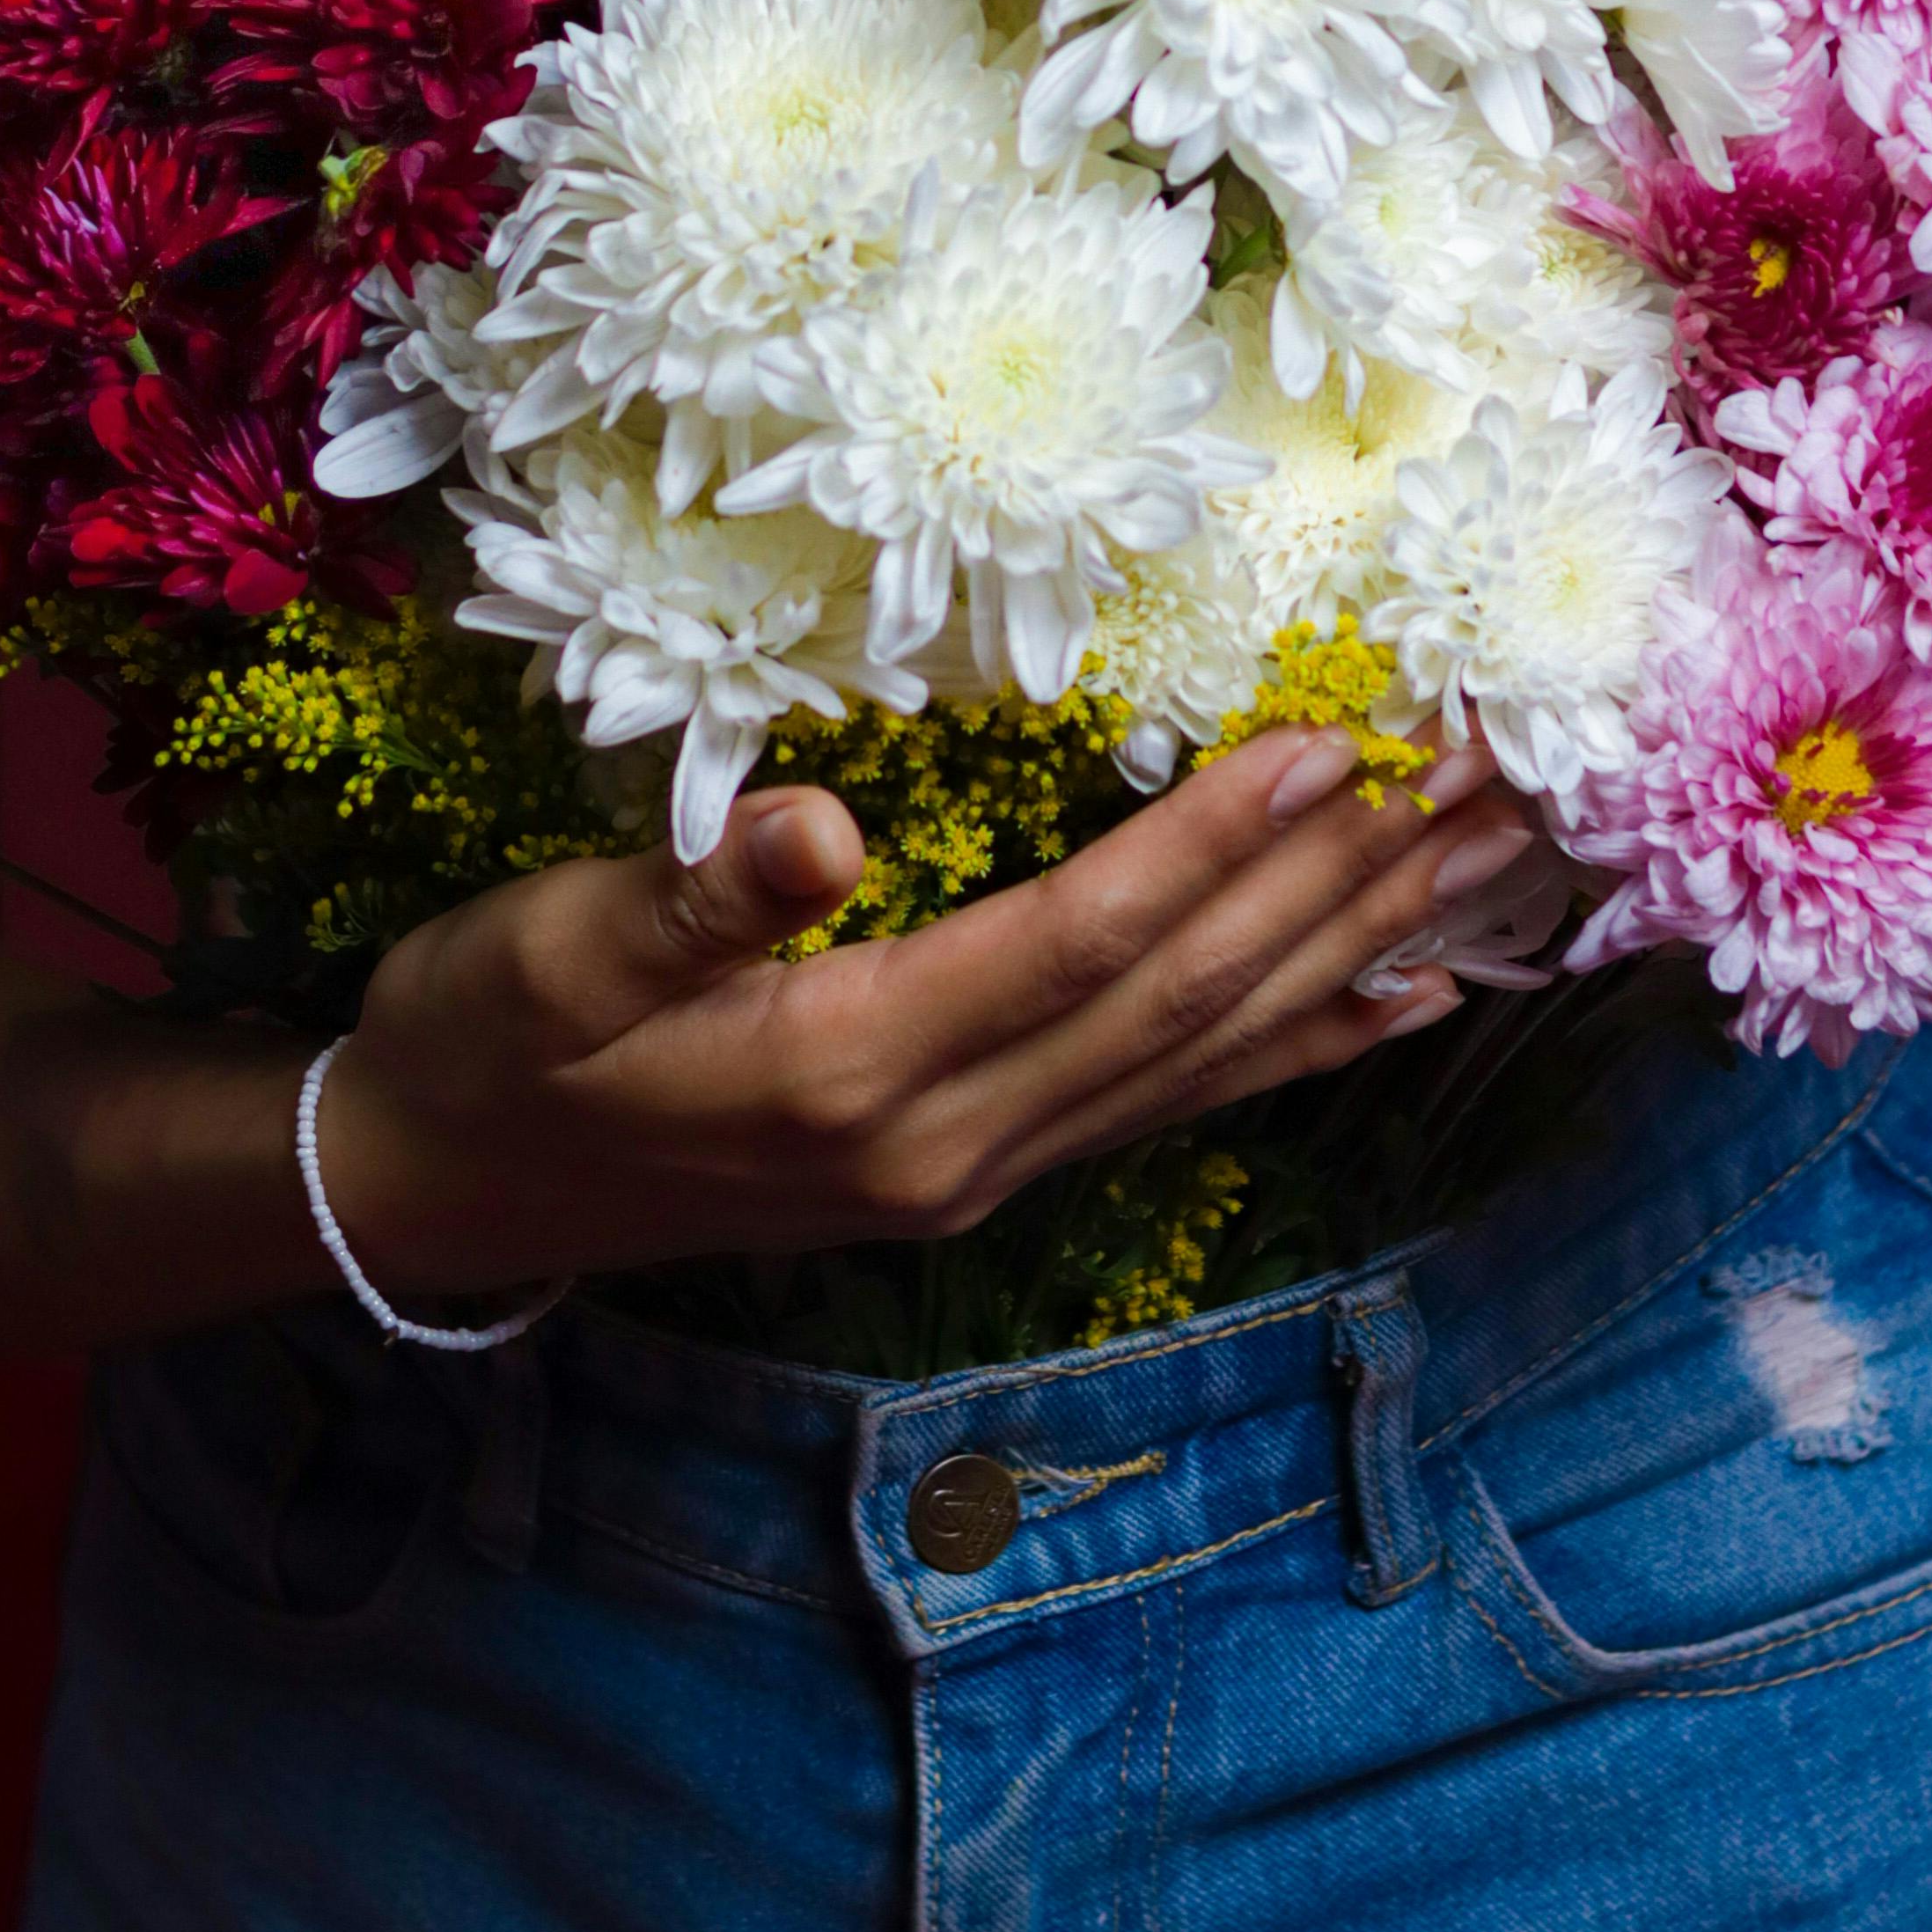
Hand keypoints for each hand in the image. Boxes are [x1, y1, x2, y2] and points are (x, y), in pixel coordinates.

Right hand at [312, 728, 1516, 1304]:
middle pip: (1188, 1002)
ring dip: (1358, 948)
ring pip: (1208, 1052)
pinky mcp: (976, 1167)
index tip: (1338, 743)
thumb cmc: (489, 1038)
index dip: (1213, 844)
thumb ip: (688, 899)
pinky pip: (1177, 1102)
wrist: (436, 1188)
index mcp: (854, 1069)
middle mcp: (948, 1142)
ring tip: (1495, 856)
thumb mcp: (547, 948)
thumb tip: (806, 826)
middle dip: (1349, 882)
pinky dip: (1299, 1045)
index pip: (1084, 943)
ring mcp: (974, 1169)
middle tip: (1491, 773)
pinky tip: (1404, 999)